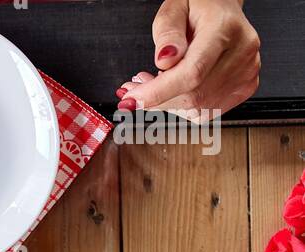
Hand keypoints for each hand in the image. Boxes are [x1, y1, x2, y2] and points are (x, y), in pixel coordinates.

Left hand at [116, 0, 259, 118]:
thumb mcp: (174, 8)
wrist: (223, 8)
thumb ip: (167, 33)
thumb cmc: (199, 6)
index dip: (159, 92)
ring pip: (197, 108)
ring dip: (168, 103)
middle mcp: (242, 52)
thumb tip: (164, 61)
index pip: (192, 72)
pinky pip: (206, 112)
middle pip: (194, 95)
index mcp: (226, 29)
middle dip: (158, 98)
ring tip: (155, 83)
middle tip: (136, 88)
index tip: (132, 99)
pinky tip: (175, 89)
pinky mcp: (245, 87)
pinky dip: (183, 107)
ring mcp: (247, 72)